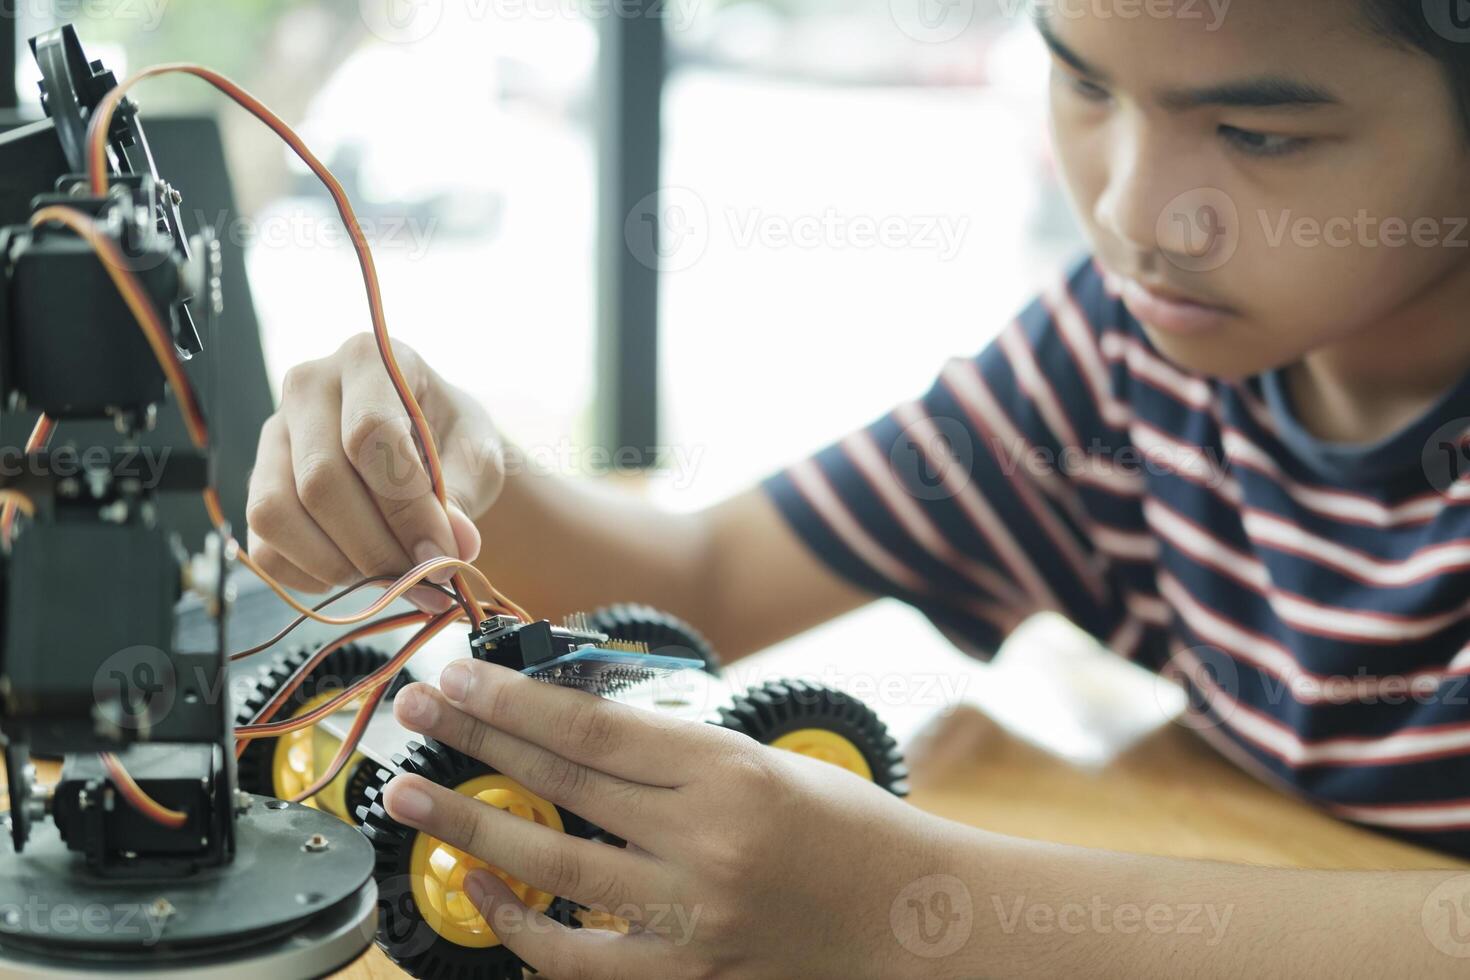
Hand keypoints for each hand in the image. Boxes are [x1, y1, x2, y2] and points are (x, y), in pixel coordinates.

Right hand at [245, 334, 502, 605]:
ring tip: (392, 575)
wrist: (428, 448)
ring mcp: (273, 436)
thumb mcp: (477, 457)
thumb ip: (465, 495)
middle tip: (424, 577)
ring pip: (278, 514)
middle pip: (321, 481)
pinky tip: (359, 573)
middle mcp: (306, 387)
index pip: (369, 433)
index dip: (407, 506)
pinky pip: (265, 548)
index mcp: (367, 358)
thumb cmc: (453, 443)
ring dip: (341, 565)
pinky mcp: (256, 485)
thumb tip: (454, 546)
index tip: (445, 555)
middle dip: (377, 546)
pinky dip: (313, 577)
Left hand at [382, 660, 957, 979]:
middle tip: (415, 708)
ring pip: (553, 866)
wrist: (916, 924)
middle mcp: (707, 843)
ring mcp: (693, 918)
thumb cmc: (850, 829)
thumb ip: (674, 755)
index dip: (515, 699)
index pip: (595, 728)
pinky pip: (578, 961)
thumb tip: (574, 732)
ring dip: (471, 826)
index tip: (461, 674)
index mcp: (732, 773)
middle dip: (476, 741)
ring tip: (409, 795)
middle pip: (562, 782)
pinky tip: (484, 890)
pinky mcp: (687, 977)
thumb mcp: (766, 766)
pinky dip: (521, 927)